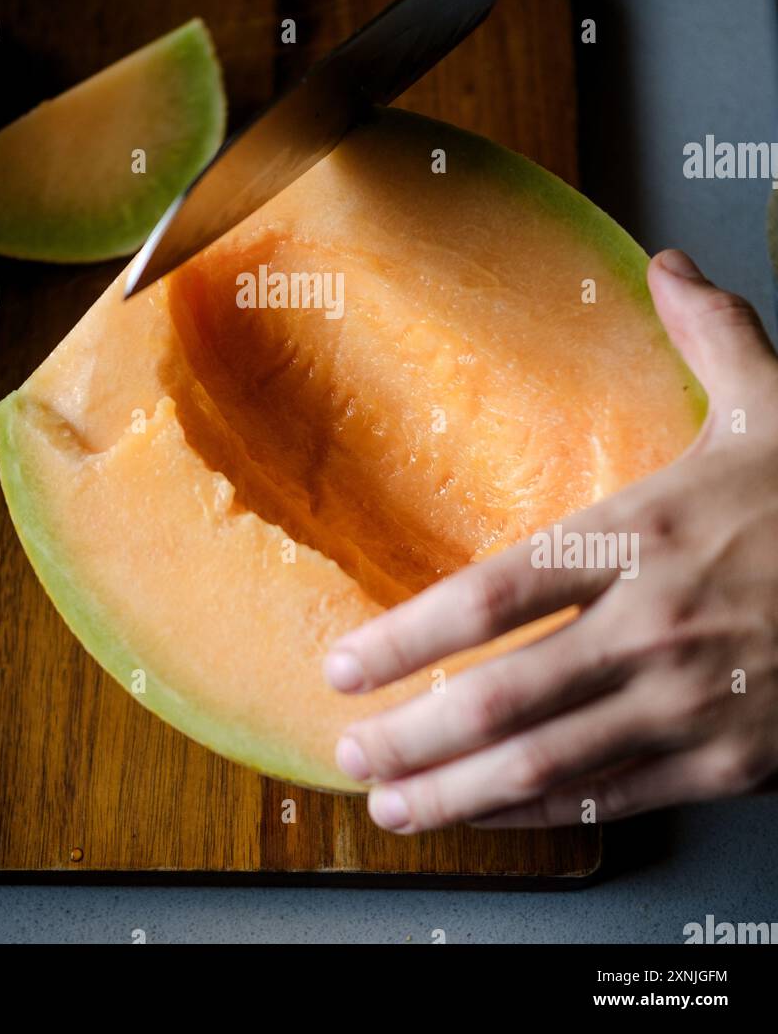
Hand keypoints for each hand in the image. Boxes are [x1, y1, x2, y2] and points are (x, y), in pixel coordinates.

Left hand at [324, 250, 777, 832]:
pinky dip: (540, 813)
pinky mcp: (729, 761)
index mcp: (643, 534)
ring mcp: (690, 701)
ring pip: (546, 764)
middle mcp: (653, 624)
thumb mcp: (774, 406)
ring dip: (454, 790)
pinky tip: (491, 814)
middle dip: (408, 733)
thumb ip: (712, 334)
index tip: (345, 663)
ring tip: (390, 800)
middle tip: (347, 747)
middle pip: (500, 697)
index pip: (493, 595)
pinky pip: (612, 795)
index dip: (406, 638)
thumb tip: (670, 265)